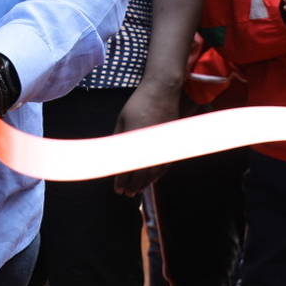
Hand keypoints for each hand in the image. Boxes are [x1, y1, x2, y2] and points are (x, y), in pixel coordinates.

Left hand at [112, 81, 180, 195]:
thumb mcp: (122, 120)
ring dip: (145, 183)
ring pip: (154, 172)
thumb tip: (114, 157)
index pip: (127, 168)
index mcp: (134, 140)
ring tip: (137, 190)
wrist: (162, 91)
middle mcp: (149, 145)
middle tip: (126, 193)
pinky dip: (158, 175)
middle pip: (141, 174)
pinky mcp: (171, 143)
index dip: (122, 181)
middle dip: (133, 185)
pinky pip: (165, 165)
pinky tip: (152, 179)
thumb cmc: (138, 104)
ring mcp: (162, 145)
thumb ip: (118, 140)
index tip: (117, 189)